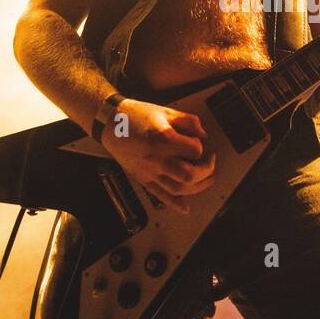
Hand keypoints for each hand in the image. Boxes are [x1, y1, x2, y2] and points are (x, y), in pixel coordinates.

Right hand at [97, 98, 215, 213]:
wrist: (110, 123)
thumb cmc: (135, 116)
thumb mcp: (165, 111)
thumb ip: (188, 121)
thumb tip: (203, 133)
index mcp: (163, 138)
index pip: (194, 149)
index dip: (201, 146)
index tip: (199, 142)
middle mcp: (156, 158)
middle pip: (189, 174)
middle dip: (206, 170)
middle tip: (209, 162)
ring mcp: (149, 171)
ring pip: (178, 188)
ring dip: (197, 187)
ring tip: (206, 180)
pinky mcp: (142, 178)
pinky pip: (160, 195)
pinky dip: (174, 203)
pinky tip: (184, 207)